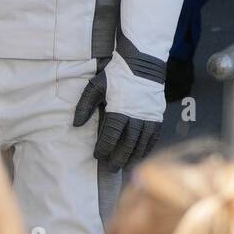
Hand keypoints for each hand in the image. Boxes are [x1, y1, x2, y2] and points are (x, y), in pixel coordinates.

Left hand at [73, 54, 163, 170]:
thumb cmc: (116, 75)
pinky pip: (153, 138)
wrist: (143, 64)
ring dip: (133, 157)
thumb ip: (85, 105)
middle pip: (128, 143)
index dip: (105, 147)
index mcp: (120, 109)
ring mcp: (149, 117)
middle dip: (119, 157)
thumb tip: (75, 124)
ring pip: (142, 143)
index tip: (98, 156)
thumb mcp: (96, 86)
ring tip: (125, 167)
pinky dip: (146, 149)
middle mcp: (137, 116)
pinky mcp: (158, 116)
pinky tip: (140, 156)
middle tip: (111, 168)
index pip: (111, 135)